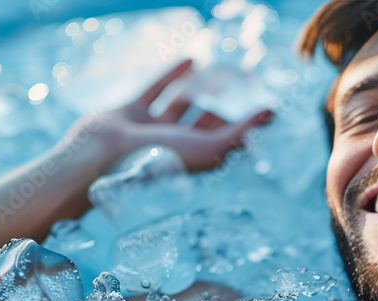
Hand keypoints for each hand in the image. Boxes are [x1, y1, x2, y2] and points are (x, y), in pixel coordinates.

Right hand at [70, 59, 273, 172]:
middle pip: (202, 128)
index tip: (263, 111)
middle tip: (241, 92)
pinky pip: (155, 90)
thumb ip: (242, 131)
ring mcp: (150, 131)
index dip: (243, 128)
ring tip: (216, 76)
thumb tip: (273, 113)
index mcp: (192, 162)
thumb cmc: (159, 160)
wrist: (104, 157)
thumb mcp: (209, 148)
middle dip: (220, 113)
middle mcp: (172, 148)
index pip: (224, 144)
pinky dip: (172, 74)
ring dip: (195, 93)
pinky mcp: (130, 113)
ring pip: (178, 109)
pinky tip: (191, 60)